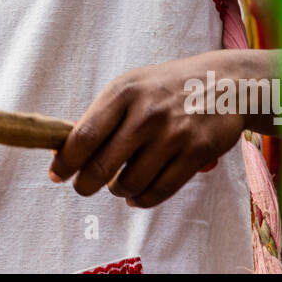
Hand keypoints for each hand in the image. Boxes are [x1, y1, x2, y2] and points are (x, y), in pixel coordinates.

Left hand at [48, 53, 248, 207]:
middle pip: (102, 166)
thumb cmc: (165, 88)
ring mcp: (173, 134)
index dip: (66, 162)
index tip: (57, 175)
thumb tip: (65, 153)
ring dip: (117, 190)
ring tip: (117, 184)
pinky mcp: (196, 153)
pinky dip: (141, 199)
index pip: (84, 136)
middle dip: (86, 184)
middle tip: (84, 187)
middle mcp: (147, 113)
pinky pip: (159, 191)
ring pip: (129, 183)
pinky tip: (136, 196)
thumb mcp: (131, 86)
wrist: (225, 82)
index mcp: (123, 92)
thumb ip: (101, 117)